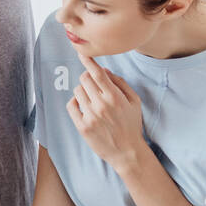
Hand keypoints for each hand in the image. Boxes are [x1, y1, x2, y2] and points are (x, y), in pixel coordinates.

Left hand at [66, 54, 146, 169]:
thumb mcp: (134, 101)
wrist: (127, 152)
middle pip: (84, 79)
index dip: (88, 60)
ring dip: (83, 91)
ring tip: (92, 99)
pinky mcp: (82, 127)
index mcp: (115, 97)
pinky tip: (83, 106)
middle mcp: (101, 105)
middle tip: (93, 86)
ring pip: (77, 91)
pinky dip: (75, 102)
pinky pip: (71, 105)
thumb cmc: (132, 125)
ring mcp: (90, 116)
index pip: (97, 73)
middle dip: (87, 78)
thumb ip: (120, 83)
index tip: (81, 53)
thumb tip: (103, 70)